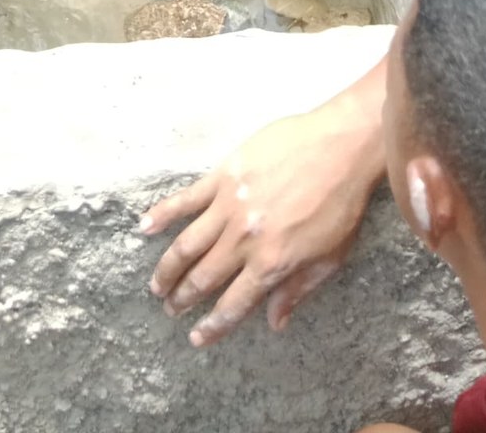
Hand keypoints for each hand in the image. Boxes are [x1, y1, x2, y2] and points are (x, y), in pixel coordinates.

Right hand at [141, 96, 383, 344]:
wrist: (340, 147)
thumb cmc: (340, 204)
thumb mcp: (329, 258)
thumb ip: (297, 290)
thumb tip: (275, 322)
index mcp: (271, 263)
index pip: (233, 305)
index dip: (212, 326)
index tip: (196, 338)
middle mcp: (244, 240)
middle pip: (204, 277)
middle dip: (184, 299)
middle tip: (171, 309)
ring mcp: (229, 206)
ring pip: (187, 244)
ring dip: (168, 268)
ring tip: (157, 284)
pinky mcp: (223, 175)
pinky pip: (186, 199)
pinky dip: (163, 213)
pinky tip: (145, 226)